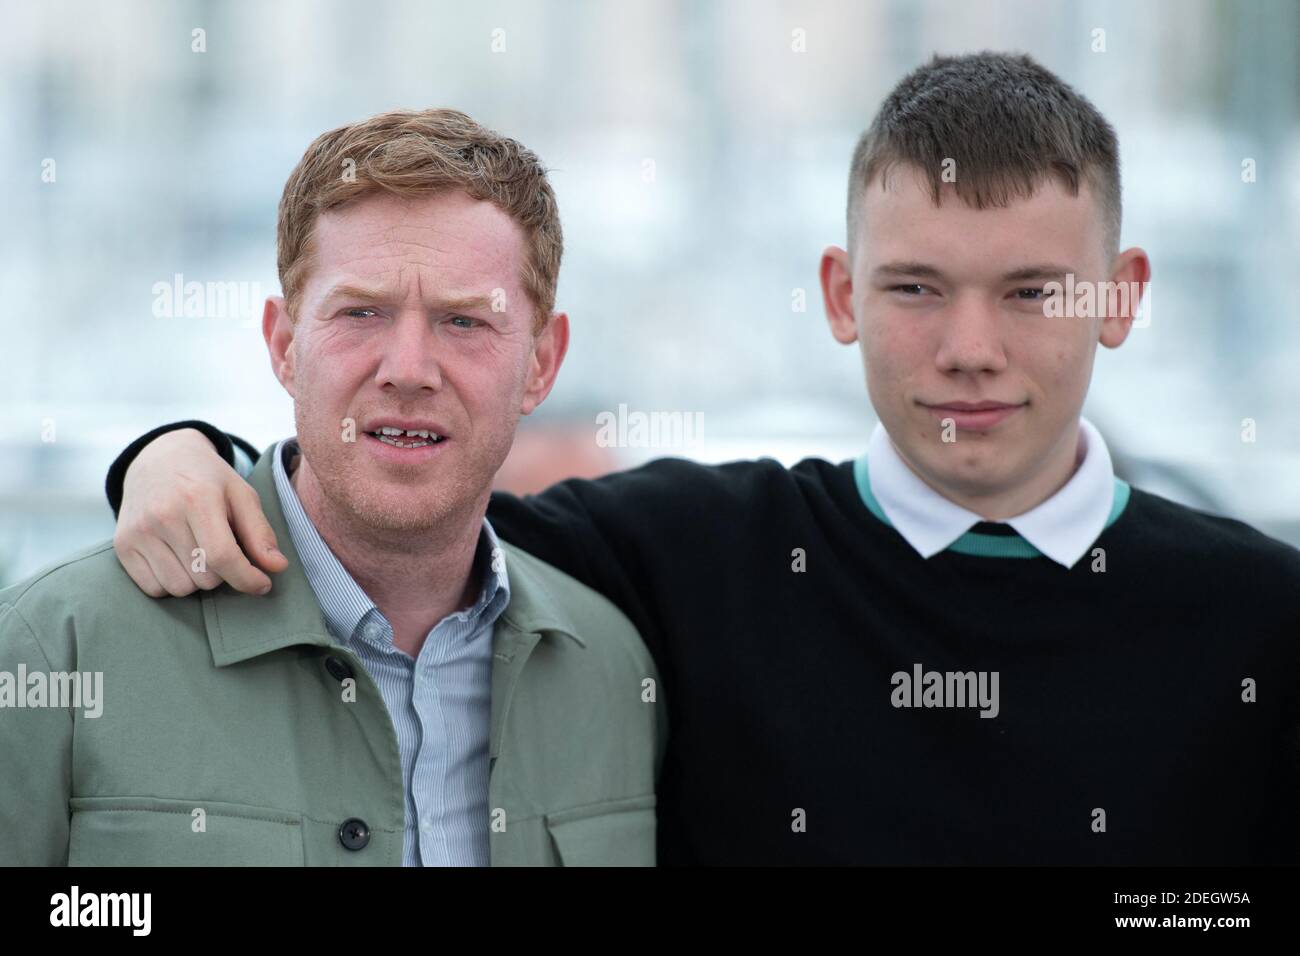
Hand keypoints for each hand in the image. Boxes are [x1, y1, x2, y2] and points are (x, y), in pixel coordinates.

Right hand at [113, 429, 287, 595]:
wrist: (159, 460)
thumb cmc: (208, 480)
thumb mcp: (241, 495)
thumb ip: (260, 532)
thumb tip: (278, 567)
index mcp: (197, 498)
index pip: (222, 556)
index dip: (247, 578)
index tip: (263, 584)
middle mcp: (162, 515)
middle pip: (204, 577)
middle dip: (223, 574)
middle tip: (222, 551)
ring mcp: (138, 531)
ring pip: (180, 588)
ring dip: (197, 581)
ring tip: (199, 553)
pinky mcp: (123, 545)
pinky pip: (154, 589)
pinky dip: (172, 583)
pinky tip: (178, 559)